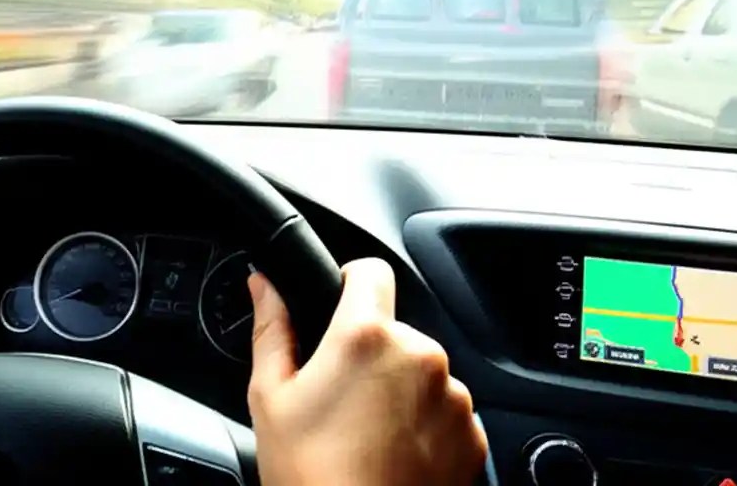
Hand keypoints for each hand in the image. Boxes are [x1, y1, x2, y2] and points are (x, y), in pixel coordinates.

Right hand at [247, 258, 487, 485]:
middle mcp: (419, 356)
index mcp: (365, 336)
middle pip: (393, 330)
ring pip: (421, 372)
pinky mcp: (472, 434)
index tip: (337, 307)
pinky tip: (390, 453)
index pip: (369, 271)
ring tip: (364, 434)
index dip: (349, 283)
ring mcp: (453, 397)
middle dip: (369, 353)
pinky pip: (445, 410)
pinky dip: (422, 424)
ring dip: (399, 390)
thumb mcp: (270, 397)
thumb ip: (272, 328)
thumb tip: (264, 284)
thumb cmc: (311, 475)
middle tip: (337, 398)